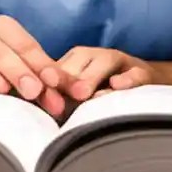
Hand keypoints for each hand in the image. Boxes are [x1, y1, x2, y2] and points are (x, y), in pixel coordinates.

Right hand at [0, 15, 69, 117]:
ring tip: (3, 90)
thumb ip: (52, 81)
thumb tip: (80, 91)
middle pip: (0, 50)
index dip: (42, 64)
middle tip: (34, 91)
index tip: (54, 83)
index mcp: (3, 27)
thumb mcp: (27, 72)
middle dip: (19, 71)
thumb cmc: (0, 73)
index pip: (25, 45)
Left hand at [44, 47, 169, 102]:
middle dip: (65, 78)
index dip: (45, 81)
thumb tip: (29, 115)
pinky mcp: (142, 72)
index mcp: (75, 60)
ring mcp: (120, 62)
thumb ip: (58, 102)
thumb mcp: (77, 96)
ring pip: (104, 62)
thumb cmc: (100, 94)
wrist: (140, 85)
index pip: (56, 68)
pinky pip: (134, 73)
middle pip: (78, 62)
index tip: (33, 92)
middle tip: (52, 91)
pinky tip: (117, 85)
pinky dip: (127, 79)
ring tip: (81, 94)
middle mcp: (95, 56)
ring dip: (91, 77)